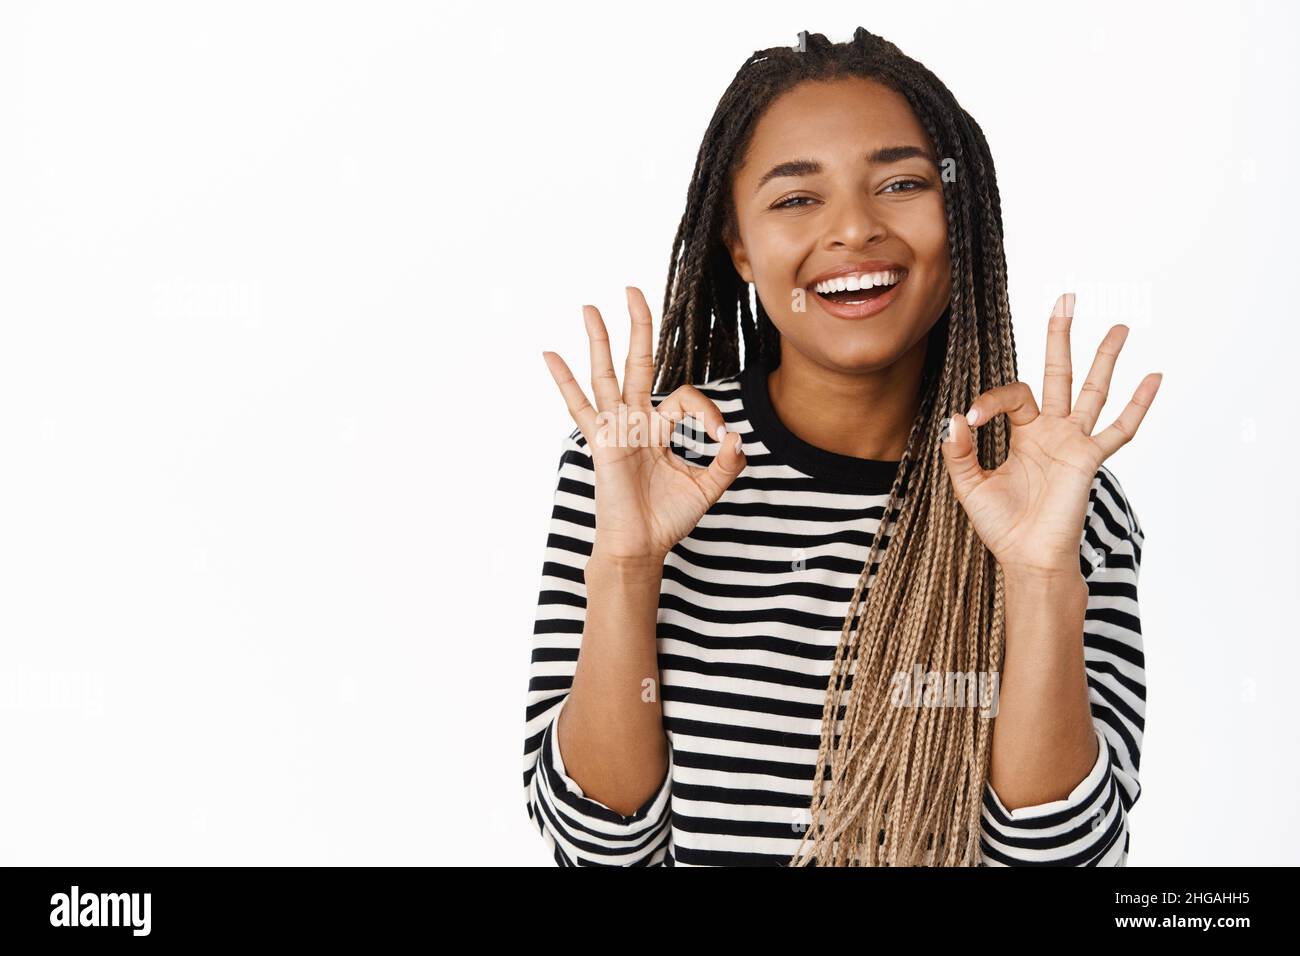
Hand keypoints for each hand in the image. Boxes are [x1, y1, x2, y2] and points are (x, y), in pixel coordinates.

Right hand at [542, 286, 746, 564]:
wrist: (641, 545)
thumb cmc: (668, 519)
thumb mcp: (708, 488)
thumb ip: (726, 462)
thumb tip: (736, 437)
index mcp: (661, 427)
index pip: (684, 395)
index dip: (707, 409)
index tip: (720, 437)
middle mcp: (636, 420)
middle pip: (638, 362)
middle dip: (638, 326)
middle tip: (634, 288)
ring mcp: (616, 428)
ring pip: (607, 375)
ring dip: (599, 340)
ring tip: (589, 306)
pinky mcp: (601, 443)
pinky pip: (580, 407)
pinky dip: (565, 381)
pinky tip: (550, 355)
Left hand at [939, 292, 1160, 580]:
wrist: (1027, 559)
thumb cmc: (1002, 525)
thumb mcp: (968, 485)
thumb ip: (959, 452)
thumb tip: (953, 418)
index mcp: (1024, 433)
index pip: (1011, 395)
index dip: (989, 401)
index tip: (971, 419)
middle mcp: (1052, 431)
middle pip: (1059, 373)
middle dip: (1060, 337)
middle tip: (1066, 298)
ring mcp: (1074, 443)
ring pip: (1092, 390)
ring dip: (1103, 358)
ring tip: (1117, 325)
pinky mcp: (1089, 460)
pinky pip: (1119, 429)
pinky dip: (1138, 404)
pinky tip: (1154, 377)